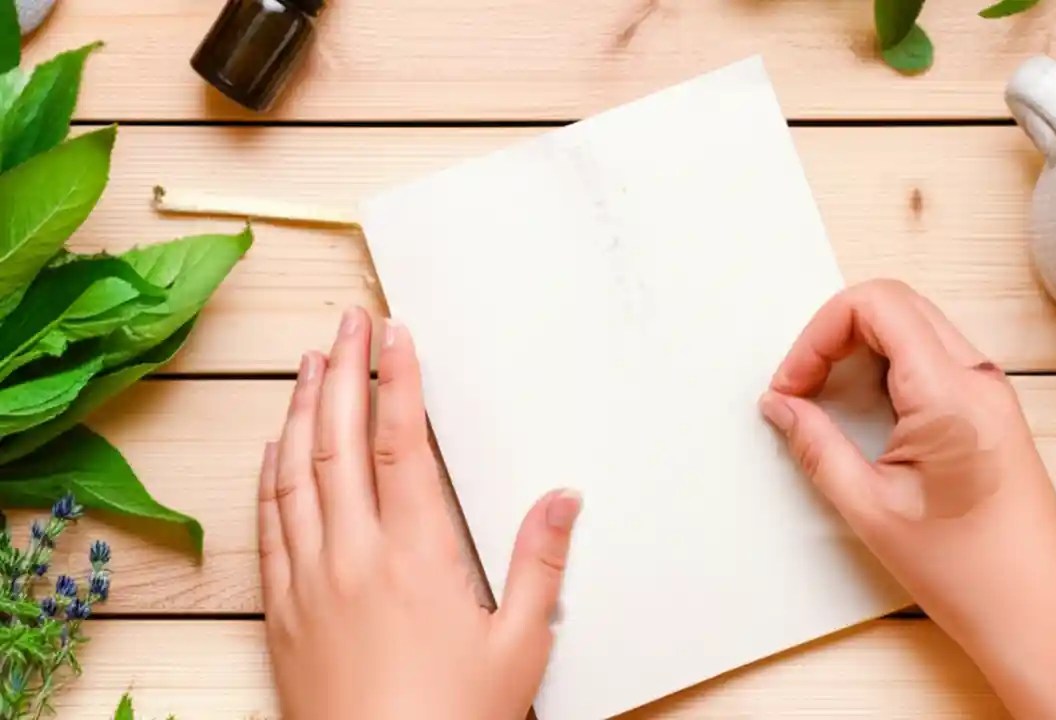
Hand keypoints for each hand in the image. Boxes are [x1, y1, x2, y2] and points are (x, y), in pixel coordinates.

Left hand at [258, 308, 581, 719]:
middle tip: (348, 323)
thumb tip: (564, 499)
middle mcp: (354, 554)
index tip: (397, 335)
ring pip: (296, 470)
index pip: (402, 443)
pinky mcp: (283, 607)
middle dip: (343, 370)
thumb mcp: (519, 646)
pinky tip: (277, 446)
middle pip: (340, 439)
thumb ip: (540, 565)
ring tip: (310, 363)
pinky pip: (269, 520)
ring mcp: (310, 578)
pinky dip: (271, 471)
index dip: (397, 380)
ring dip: (303, 408)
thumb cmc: (452, 717)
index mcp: (417, 555)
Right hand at [760, 281, 1055, 719]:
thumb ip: (817, 446)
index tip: (792, 385)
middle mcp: (979, 380)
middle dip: (833, 334)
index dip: (818, 333)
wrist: (1039, 617)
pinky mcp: (992, 411)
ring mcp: (991, 393)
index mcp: (951, 396)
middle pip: (895, 305)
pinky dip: (887, 370)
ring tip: (826, 405)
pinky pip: (932, 360)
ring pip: (914, 327)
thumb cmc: (970, 574)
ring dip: (860, 350)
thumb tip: (781, 405)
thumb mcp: (871, 510)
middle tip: (800, 389)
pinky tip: (865, 417)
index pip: (877, 305)